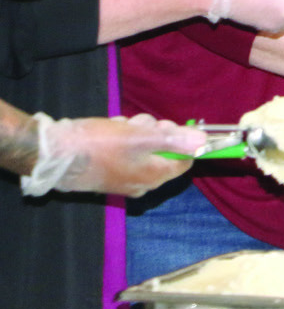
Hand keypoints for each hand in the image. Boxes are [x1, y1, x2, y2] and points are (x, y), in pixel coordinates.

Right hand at [22, 113, 204, 197]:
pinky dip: (121, 140)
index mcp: (155, 177)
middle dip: (154, 132)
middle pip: (164, 152)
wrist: (53, 154)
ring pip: (144, 148)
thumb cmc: (99, 145)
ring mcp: (124, 180)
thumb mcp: (142, 138)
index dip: (180, 139)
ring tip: (118, 128)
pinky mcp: (108, 174)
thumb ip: (175, 140)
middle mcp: (142, 183)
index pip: (185, 160)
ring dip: (136, 132)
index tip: (165, 127)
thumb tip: (204, 142)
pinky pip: (126, 153)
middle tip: (136, 125)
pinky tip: (108, 133)